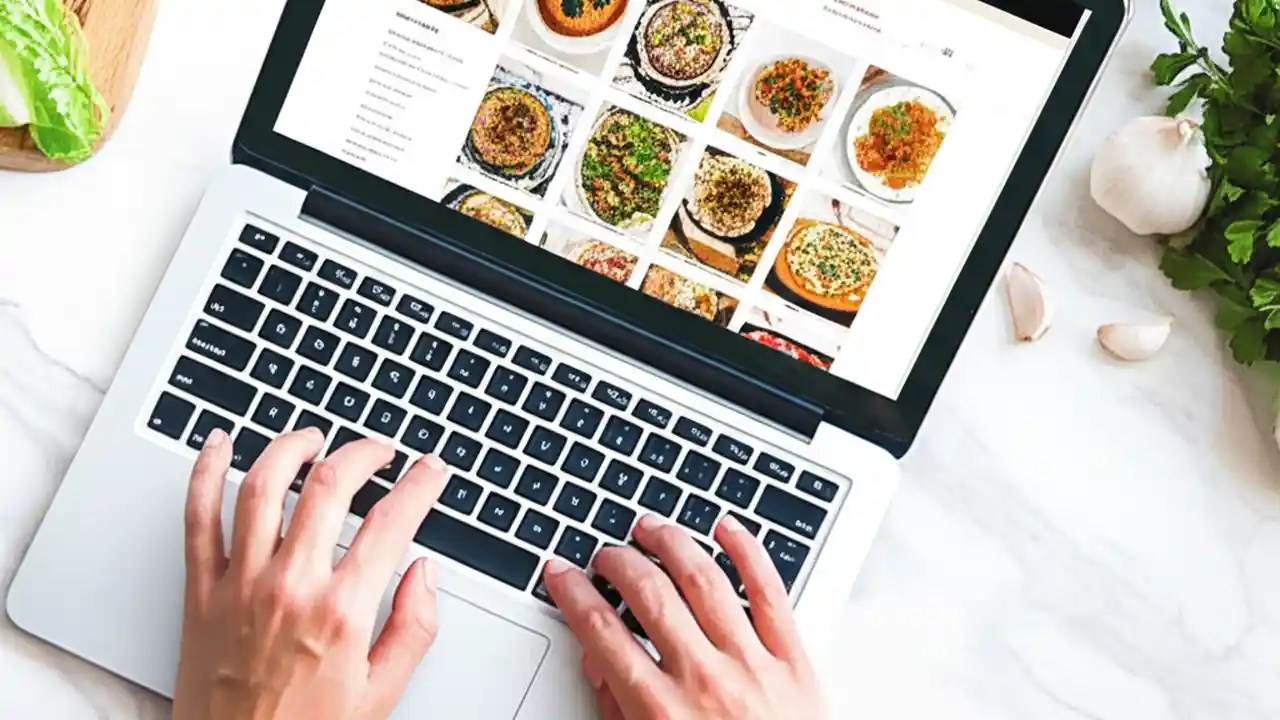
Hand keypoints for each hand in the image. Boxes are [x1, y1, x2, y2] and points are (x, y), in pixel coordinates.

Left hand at [173, 427, 447, 719]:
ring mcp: (240, 584)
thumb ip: (413, 628)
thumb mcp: (381, 693)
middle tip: (379, 450)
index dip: (420, 485)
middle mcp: (290, 586)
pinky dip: (205, 471)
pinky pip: (197, 517)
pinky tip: (219, 445)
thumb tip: (425, 573)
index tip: (429, 471)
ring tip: (314, 438)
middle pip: (330, 485)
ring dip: (293, 447)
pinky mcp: (199, 592)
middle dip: (364, 452)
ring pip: (264, 485)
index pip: (392, 522)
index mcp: (342, 612)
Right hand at [544, 514, 824, 719]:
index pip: (602, 633)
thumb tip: (597, 659)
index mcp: (661, 713)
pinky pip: (770, 590)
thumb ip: (618, 710)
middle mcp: (705, 681)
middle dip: (617, 563)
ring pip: (704, 579)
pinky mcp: (796, 660)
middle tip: (604, 552)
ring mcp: (753, 665)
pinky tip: (726, 528)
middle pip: (649, 595)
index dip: (572, 594)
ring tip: (650, 527)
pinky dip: (748, 551)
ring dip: (671, 543)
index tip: (559, 573)